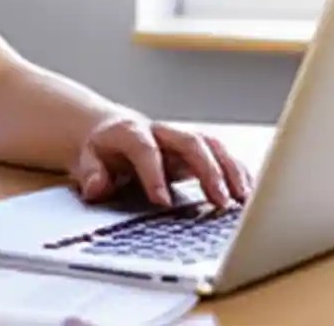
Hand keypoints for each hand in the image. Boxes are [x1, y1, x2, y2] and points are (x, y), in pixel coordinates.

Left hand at [71, 116, 252, 208]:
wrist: (110, 132)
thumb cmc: (100, 150)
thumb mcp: (86, 161)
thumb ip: (91, 174)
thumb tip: (97, 188)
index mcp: (131, 132)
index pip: (146, 149)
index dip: (154, 174)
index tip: (163, 202)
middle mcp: (161, 131)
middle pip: (190, 142)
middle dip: (208, 171)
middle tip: (219, 201)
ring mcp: (181, 139)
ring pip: (212, 146)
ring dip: (230, 171)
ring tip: (243, 200)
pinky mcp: (196, 151)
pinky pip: (222, 156)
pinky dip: (237, 173)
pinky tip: (247, 195)